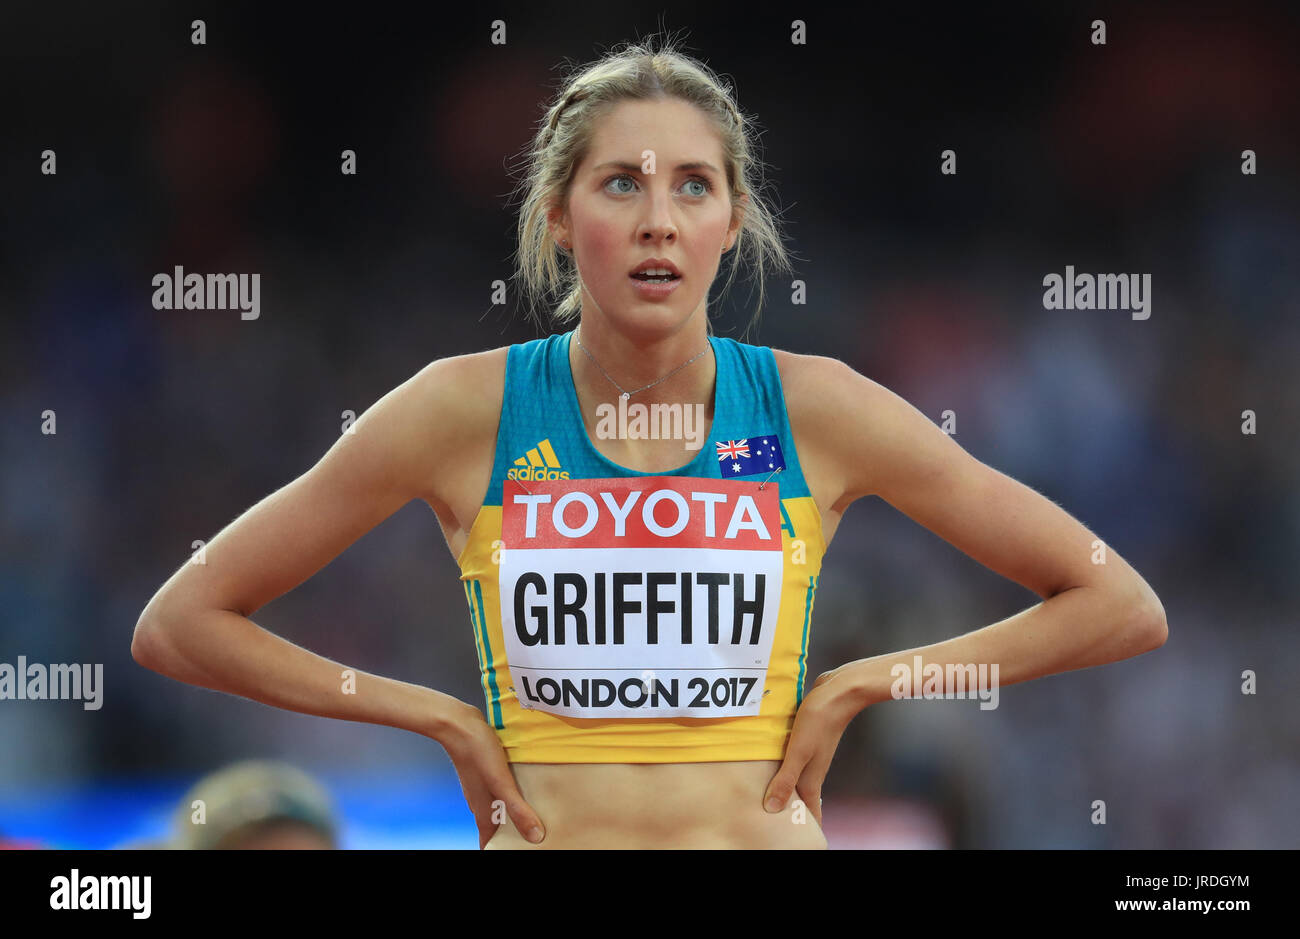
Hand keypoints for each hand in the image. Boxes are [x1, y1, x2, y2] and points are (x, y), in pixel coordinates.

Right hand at [438, 701, 545, 848]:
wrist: (458, 724)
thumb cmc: (478, 752)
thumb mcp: (502, 783)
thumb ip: (518, 810)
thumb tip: (535, 837)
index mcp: (482, 811)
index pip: (489, 842)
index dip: (501, 850)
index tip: (519, 850)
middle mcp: (480, 802)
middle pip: (496, 827)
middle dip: (512, 835)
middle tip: (534, 835)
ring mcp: (481, 787)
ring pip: (498, 809)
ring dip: (513, 815)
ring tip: (535, 815)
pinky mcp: (485, 772)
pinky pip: (500, 791)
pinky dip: (512, 796)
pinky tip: (525, 788)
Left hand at [762, 667, 860, 826]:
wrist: (839, 692)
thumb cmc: (818, 721)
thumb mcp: (798, 752)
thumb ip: (785, 779)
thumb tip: (772, 808)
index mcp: (812, 778)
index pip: (810, 811)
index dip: (805, 826)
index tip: (796, 839)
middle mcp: (814, 769)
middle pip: (803, 797)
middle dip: (793, 811)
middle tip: (780, 822)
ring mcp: (813, 754)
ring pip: (799, 778)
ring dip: (789, 789)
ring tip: (773, 798)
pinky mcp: (809, 739)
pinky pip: (796, 761)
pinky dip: (787, 769)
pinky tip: (777, 765)